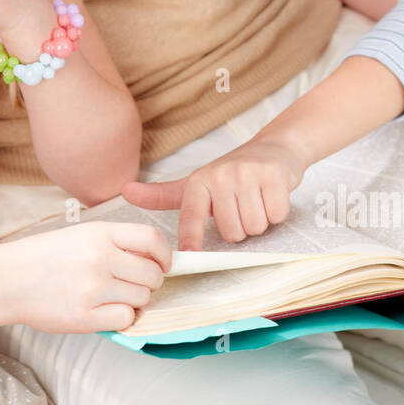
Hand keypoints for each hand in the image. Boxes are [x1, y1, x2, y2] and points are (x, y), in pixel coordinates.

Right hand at [2, 220, 171, 333]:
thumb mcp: (82, 235)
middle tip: (134, 285)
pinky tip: (107, 311)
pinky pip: (126, 319)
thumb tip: (154, 259)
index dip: (165, 254)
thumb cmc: (46, 257)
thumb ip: (116, 243)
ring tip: (114, 297)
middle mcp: (100, 258)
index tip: (163, 264)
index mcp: (100, 233)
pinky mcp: (85, 316)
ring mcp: (93, 288)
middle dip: (151, 282)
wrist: (9, 279)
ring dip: (135, 301)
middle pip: (152, 274)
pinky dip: (122, 318)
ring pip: (142, 298)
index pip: (152, 239)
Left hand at [122, 137, 305, 250]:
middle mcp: (220, 176)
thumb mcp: (195, 184)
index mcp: (198, 182)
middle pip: (232, 233)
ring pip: (254, 226)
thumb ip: (162, 194)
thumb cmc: (231, 173)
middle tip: (242, 207)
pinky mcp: (273, 176)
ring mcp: (247, 174)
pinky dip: (278, 212)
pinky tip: (272, 195)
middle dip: (241, 228)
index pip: (191, 217)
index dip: (191, 239)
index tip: (189, 256)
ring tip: (256, 200)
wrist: (273, 148)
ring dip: (260, 221)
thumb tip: (125, 191)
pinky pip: (276, 215)